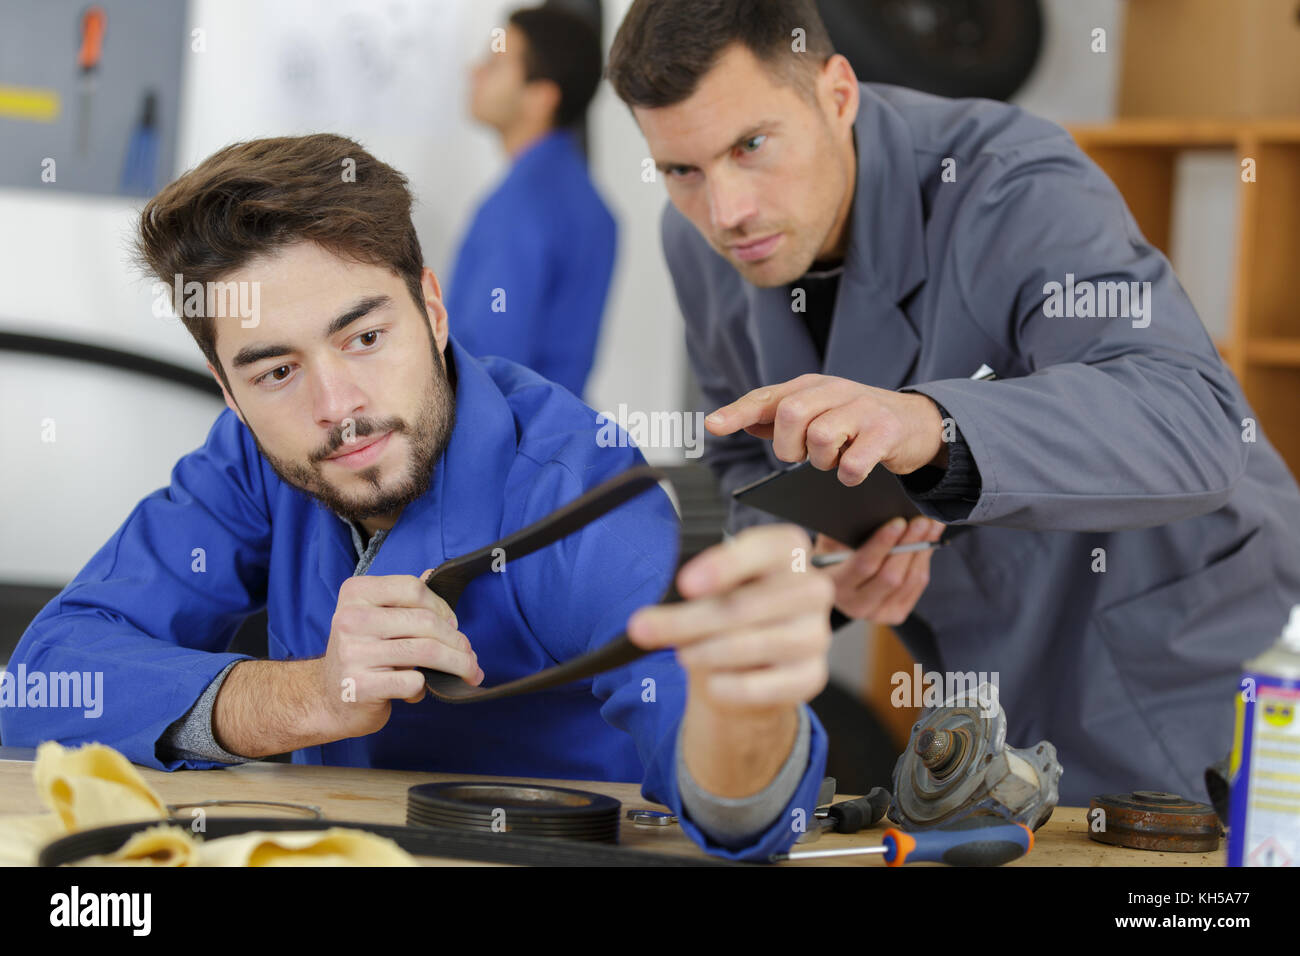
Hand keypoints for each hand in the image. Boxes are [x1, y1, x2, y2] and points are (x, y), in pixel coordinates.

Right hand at [316, 571, 482, 740]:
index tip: (454, 624)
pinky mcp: (359, 687)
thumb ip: (403, 599)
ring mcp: (353, 653)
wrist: (326, 698)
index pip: (414, 589)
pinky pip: (413, 682)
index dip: (443, 607)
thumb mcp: (376, 618)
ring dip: (457, 664)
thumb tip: (434, 573)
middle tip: (470, 655)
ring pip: (426, 652)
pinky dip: (423, 688)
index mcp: (355, 593)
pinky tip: (416, 691)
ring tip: (468, 672)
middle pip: (426, 622)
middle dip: (458, 642)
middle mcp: (350, 619)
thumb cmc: (361, 654)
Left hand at [626, 524, 834, 713]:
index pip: (764, 549)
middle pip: (746, 605)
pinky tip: (713, 681)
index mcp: (790, 551)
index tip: (686, 584)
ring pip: (751, 645)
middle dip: (688, 621)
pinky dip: (726, 686)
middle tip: (644, 629)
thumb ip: (687, 597)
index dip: (724, 566)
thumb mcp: (711, 590)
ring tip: (683, 654)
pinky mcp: (811, 676)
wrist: (753, 664)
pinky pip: (760, 686)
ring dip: (705, 653)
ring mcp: (816, 634)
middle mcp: (812, 589)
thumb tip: (647, 622)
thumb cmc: (732, 612)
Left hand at [705, 374, 948, 484]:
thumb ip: (781, 418)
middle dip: (789, 446)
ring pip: (820, 438)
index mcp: (812, 386)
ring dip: (821, 461)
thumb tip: (741, 422)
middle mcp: (836, 391)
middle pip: (791, 415)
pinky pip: (852, 463)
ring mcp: (863, 409)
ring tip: (835, 459)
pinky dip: (847, 475)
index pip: (767, 397)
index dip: (737, 412)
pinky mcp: (886, 432)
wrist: (918, 423)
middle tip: (804, 456)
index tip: (712, 425)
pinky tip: (853, 470)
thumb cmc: (859, 421)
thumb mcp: (819, 412)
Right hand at [815, 516, 943, 624]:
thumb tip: (871, 513)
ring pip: (908, 581)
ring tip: (931, 526)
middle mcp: (856, 605)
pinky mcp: (896, 613)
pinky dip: (924, 561)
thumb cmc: (832, 556)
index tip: (898, 522)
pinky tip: (928, 543)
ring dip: (923, 551)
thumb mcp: (830, 541)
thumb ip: (844, 531)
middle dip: (909, 545)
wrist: (836, 582)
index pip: (863, 565)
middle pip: (890, 576)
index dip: (882, 543)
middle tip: (921, 521)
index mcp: (836, 585)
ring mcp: (878, 612)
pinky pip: (916, 586)